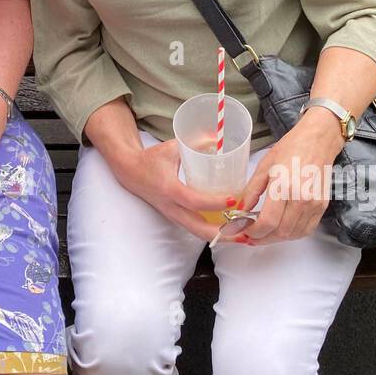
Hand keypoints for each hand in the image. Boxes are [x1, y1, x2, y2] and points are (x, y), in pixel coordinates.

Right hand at [114, 138, 235, 242]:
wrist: (130, 173)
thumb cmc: (151, 159)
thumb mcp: (171, 147)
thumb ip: (194, 142)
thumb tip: (217, 137)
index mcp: (169, 189)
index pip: (193, 201)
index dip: (214, 202)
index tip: (233, 199)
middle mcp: (171, 207)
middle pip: (199, 228)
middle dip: (224, 233)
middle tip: (246, 232)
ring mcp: (173, 216)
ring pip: (198, 233)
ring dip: (221, 237)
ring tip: (243, 235)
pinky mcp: (176, 218)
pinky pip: (196, 229)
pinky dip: (214, 233)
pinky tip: (230, 230)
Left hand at [237, 113, 342, 245]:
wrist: (318, 141)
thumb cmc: (290, 148)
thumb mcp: (264, 166)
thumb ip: (251, 191)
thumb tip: (241, 211)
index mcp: (284, 185)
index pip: (268, 222)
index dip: (253, 232)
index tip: (244, 231)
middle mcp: (301, 198)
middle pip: (280, 232)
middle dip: (263, 238)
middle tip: (251, 236)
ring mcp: (314, 204)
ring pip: (293, 234)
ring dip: (276, 238)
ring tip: (264, 233)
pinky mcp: (322, 206)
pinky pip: (306, 230)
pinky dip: (291, 234)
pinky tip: (281, 228)